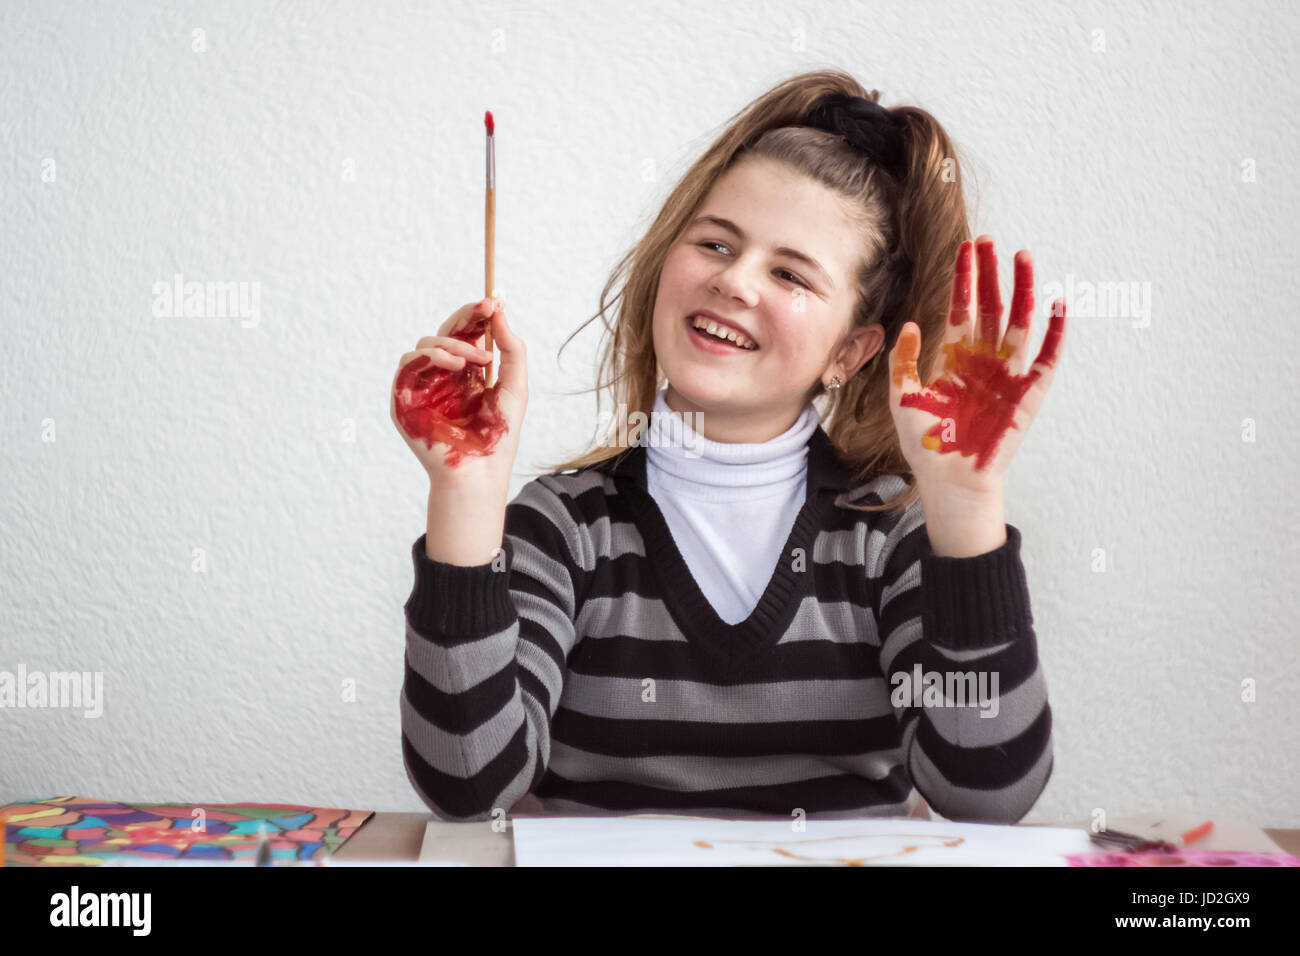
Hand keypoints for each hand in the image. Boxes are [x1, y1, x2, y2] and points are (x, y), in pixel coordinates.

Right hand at [390, 297, 527, 490]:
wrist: (480, 470)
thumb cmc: (498, 436)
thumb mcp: (515, 386)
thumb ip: (512, 350)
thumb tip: (500, 313)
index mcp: (468, 373)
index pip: (468, 333)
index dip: (478, 315)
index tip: (494, 301)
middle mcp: (444, 376)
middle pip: (445, 332)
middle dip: (466, 317)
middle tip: (485, 308)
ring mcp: (424, 386)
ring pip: (425, 343)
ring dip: (453, 343)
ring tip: (477, 359)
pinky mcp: (406, 398)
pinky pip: (408, 363)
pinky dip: (431, 356)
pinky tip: (455, 366)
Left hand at [887, 235, 1066, 498]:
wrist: (949, 480)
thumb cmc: (926, 444)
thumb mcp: (903, 398)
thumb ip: (905, 361)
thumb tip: (911, 324)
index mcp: (955, 359)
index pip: (962, 309)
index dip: (964, 279)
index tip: (966, 249)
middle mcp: (983, 360)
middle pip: (991, 307)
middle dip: (991, 274)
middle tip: (989, 241)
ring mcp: (1007, 374)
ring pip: (1020, 322)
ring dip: (1023, 289)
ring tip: (1022, 257)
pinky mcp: (1028, 393)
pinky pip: (1046, 358)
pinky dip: (1055, 332)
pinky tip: (1057, 304)